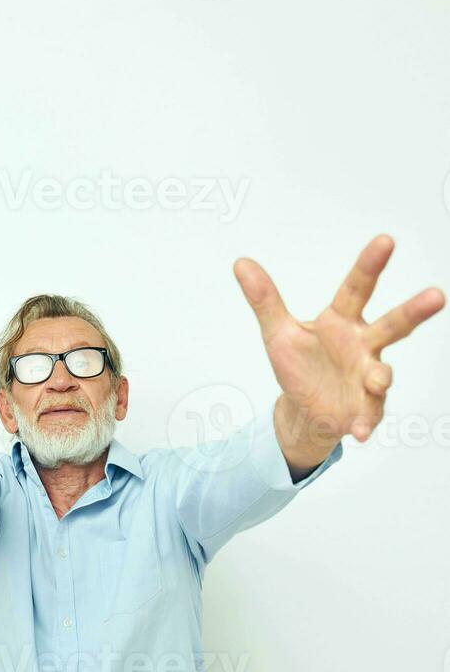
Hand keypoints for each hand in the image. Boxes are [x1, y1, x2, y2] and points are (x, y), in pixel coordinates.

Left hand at [233, 236, 445, 451]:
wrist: (303, 409)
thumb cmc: (300, 364)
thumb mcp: (277, 333)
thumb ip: (265, 300)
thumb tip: (241, 263)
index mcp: (342, 321)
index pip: (357, 288)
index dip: (370, 265)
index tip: (386, 241)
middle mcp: (363, 345)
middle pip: (392, 324)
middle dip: (414, 311)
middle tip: (437, 295)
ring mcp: (368, 377)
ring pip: (383, 372)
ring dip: (381, 376)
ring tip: (376, 381)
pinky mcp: (366, 408)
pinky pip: (370, 414)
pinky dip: (365, 422)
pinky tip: (359, 430)